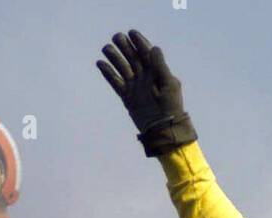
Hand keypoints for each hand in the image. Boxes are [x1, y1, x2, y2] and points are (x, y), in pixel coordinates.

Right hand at [97, 29, 195, 152]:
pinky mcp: (127, 97)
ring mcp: (134, 86)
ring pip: (122, 67)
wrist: (164, 130)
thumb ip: (160, 66)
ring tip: (106, 48)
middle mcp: (144, 76)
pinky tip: (100, 63)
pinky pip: (115, 82)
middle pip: (132, 56)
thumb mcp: (169, 85)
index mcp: (155, 71)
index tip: (131, 33)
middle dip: (124, 46)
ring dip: (114, 57)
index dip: (139, 42)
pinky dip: (108, 73)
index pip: (145, 52)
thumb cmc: (171, 107)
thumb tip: (154, 47)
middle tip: (117, 37)